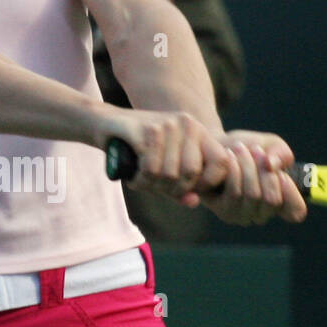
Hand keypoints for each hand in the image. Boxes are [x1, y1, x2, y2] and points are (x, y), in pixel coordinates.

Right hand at [103, 108, 231, 202]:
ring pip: (169, 174)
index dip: (209, 182)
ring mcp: (167, 125)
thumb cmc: (138, 148)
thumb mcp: (163, 168)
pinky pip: (150, 169)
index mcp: (198, 131)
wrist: (105, 124)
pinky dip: (140, 181)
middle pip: (191, 173)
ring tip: (141, 181)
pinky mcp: (146, 130)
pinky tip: (133, 177)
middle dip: (171, 189)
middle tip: (155, 188)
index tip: (189, 189)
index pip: (222, 161)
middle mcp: (187, 124)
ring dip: (151, 186)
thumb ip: (181, 186)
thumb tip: (194, 202)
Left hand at [199, 129, 307, 225]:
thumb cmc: (247, 148)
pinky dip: (234, 171)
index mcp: (280, 201)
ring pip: (253, 195)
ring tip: (239, 148)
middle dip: (264, 171)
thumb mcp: (270, 144)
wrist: (216, 146)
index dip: (292, 194)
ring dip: (247, 166)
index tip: (282, 173)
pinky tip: (228, 157)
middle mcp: (263, 214)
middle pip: (272, 200)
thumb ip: (280, 153)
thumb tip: (272, 165)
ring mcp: (243, 216)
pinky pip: (235, 193)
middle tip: (256, 150)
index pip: (296, 212)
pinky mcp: (223, 212)